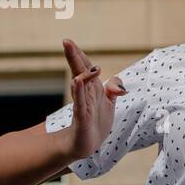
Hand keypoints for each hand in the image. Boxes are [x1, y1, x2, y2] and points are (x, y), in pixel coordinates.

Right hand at [62, 38, 127, 159]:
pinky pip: (80, 103)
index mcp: (92, 88)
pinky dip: (79, 93)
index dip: (80, 55)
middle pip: (80, 71)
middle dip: (74, 56)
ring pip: (80, 85)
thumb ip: (113, 88)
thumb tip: (118, 83)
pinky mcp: (83, 118)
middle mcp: (85, 94)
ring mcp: (83, 105)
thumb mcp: (109, 102)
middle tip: (66, 41)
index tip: (69, 41)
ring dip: (79, 71)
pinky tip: (76, 82)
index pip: (86, 67)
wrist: (87, 143)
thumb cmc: (96, 121)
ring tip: (73, 54)